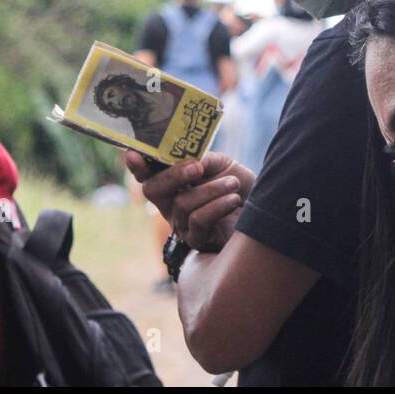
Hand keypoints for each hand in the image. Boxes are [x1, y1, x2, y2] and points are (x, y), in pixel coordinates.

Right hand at [120, 150, 255, 250]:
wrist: (262, 208)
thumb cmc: (237, 185)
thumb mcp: (220, 164)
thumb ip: (200, 158)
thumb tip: (189, 159)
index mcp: (172, 182)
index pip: (148, 173)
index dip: (137, 165)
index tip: (132, 154)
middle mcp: (170, 203)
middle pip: (152, 190)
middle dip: (173, 176)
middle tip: (197, 167)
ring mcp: (180, 223)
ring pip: (181, 203)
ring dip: (211, 190)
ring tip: (233, 184)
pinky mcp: (196, 240)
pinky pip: (198, 221)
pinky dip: (218, 206)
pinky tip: (233, 200)